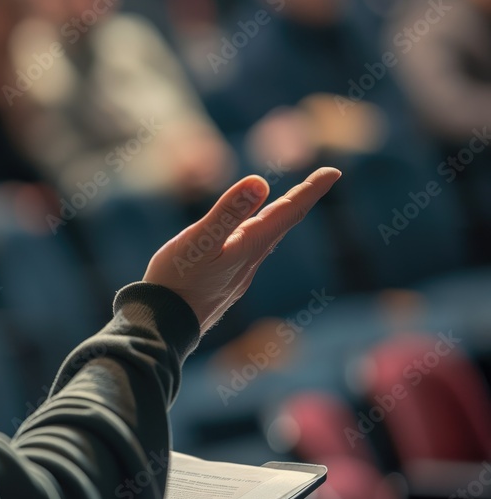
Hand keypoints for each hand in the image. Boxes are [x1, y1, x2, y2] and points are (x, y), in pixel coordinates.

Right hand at [143, 167, 340, 333]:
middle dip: (301, 199)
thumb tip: (260, 182)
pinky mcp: (224, 284)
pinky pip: (250, 251)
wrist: (164, 327)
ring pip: (266, 239)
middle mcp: (250, 261)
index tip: (334, 171)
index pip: (288, 211)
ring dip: (280, 217)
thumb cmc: (177, 281)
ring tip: (290, 202)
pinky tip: (248, 237)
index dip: (311, 189)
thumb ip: (228, 212)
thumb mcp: (200, 240)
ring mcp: (238, 275)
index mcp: (249, 246)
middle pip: (282, 224)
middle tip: (322, 178)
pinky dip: (259, 233)